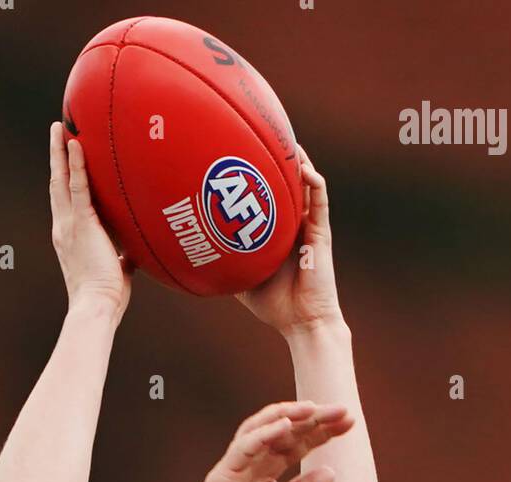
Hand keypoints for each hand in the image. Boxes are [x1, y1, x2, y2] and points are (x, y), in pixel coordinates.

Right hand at [49, 122, 131, 319]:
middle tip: (56, 132)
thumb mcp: (117, 271)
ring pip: (62, 180)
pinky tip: (76, 144)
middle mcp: (64, 228)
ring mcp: (70, 225)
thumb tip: (132, 251)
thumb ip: (122, 256)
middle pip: (57, 184)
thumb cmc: (106, 297)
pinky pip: (79, 188)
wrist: (97, 306)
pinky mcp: (82, 225)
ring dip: (61, 152)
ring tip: (60, 128)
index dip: (64, 179)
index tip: (64, 161)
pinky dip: (78, 165)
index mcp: (69, 238)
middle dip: (56, 157)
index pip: (65, 202)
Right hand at [182, 400, 353, 481]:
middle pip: (285, 429)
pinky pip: (244, 447)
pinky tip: (285, 425)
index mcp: (268, 467)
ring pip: (263, 428)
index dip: (322, 430)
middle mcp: (253, 459)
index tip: (349, 422)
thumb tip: (332, 472)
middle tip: (342, 410)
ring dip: (289, 415)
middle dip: (314, 417)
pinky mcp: (224, 473)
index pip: (298, 441)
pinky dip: (264, 434)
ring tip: (313, 409)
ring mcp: (237, 463)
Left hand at [235, 146, 344, 336]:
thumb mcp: (240, 275)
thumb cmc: (272, 303)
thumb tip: (189, 251)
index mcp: (276, 230)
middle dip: (276, 156)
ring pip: (306, 183)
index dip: (256, 173)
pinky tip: (304, 167)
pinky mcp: (321, 233)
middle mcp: (293, 222)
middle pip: (286, 181)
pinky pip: (320, 200)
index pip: (267, 194)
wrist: (300, 322)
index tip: (237, 151)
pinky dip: (314, 181)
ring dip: (298, 160)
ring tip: (284, 136)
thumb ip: (224, 258)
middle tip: (259, 130)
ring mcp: (308, 225)